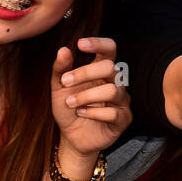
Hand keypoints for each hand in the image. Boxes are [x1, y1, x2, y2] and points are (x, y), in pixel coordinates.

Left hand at [52, 37, 131, 158]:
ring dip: (86, 96)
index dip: (99, 43)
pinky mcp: (123, 119)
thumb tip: (63, 50)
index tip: (80, 44)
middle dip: (85, 73)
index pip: (109, 49)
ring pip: (112, 90)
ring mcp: (121, 101)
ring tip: (70, 103)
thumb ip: (60, 69)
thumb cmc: (68, 109)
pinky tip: (81, 113)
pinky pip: (113, 112)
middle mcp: (115, 83)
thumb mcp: (59, 88)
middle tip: (65, 82)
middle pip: (111, 67)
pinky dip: (93, 112)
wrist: (71, 137)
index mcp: (101, 71)